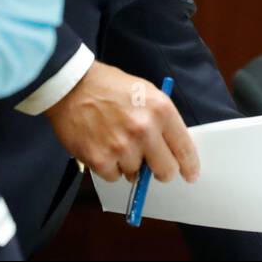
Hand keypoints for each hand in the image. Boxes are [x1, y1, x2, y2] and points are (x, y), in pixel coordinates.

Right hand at [44, 61, 199, 183]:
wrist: (70, 85)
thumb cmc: (107, 86)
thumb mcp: (145, 91)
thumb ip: (161, 120)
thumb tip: (171, 148)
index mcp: (160, 110)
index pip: (184, 148)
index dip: (189, 165)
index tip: (191, 175)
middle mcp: (144, 130)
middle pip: (165, 171)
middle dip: (160, 171)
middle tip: (151, 165)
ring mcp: (122, 147)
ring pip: (135, 174)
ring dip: (128, 163)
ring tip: (114, 140)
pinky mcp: (100, 160)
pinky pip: (113, 177)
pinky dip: (108, 166)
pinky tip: (101, 146)